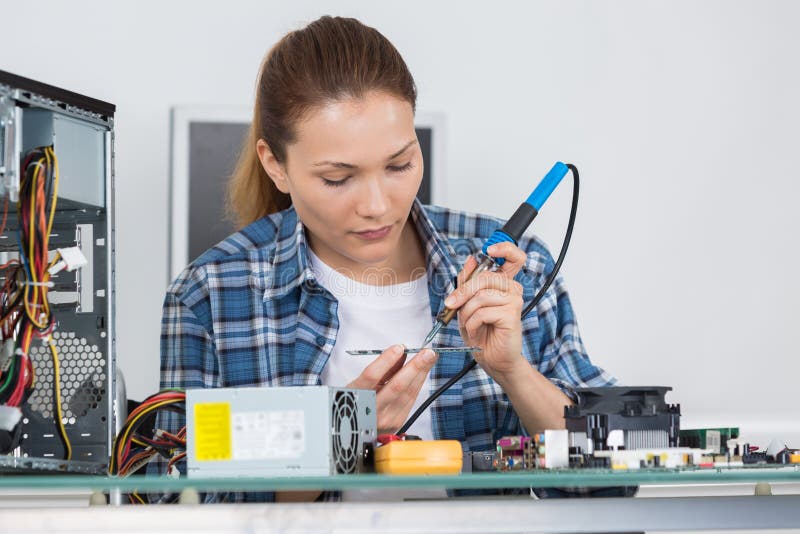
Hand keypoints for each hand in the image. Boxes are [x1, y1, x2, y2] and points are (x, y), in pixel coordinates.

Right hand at [347, 344, 438, 433]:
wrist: (354, 431)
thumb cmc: (355, 402)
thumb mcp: (358, 383)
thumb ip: (380, 368)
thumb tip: (399, 352)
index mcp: (356, 396)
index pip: (372, 376)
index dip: (386, 361)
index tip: (399, 348)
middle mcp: (372, 411)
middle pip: (396, 386)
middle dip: (415, 367)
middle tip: (427, 353)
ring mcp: (386, 420)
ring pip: (408, 394)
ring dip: (421, 374)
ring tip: (429, 358)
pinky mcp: (397, 423)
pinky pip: (411, 400)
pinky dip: (418, 384)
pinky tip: (423, 372)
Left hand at [444, 242, 526, 380]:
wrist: (492, 359)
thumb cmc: (482, 332)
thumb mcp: (467, 304)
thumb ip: (468, 281)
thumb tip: (469, 260)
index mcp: (503, 283)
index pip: (514, 256)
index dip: (504, 248)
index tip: (490, 250)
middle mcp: (513, 288)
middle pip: (485, 277)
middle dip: (462, 292)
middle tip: (451, 304)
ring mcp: (515, 301)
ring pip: (480, 296)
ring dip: (466, 313)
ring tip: (468, 325)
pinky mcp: (512, 315)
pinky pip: (482, 312)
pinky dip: (472, 324)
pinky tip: (476, 332)